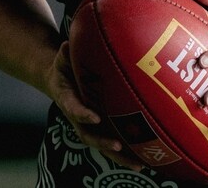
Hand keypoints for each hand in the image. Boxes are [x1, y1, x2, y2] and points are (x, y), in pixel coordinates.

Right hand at [47, 40, 143, 169]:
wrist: (59, 81)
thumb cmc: (64, 67)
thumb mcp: (62, 58)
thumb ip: (65, 53)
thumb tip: (70, 44)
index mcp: (67, 99)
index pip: (73, 108)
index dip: (82, 114)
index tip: (95, 117)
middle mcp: (78, 117)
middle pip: (89, 135)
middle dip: (103, 143)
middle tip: (117, 146)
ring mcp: (90, 125)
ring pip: (103, 145)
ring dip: (120, 156)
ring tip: (140, 164)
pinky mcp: (101, 128)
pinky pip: (114, 142)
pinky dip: (128, 152)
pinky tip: (148, 160)